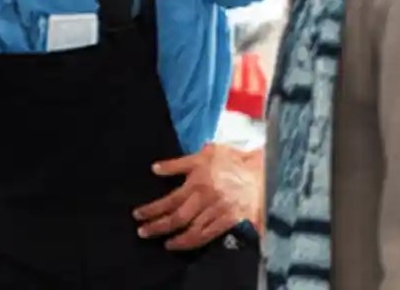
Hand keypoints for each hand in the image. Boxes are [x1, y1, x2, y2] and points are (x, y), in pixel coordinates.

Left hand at [131, 142, 261, 250]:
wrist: (262, 168)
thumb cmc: (231, 159)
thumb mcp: (203, 154)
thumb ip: (177, 164)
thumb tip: (155, 169)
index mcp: (197, 182)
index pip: (169, 200)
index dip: (152, 209)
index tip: (138, 215)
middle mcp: (206, 199)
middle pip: (178, 218)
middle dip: (158, 226)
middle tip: (142, 233)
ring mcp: (219, 211)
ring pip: (193, 231)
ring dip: (176, 239)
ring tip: (164, 244)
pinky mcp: (232, 220)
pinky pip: (211, 235)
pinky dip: (196, 242)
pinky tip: (186, 245)